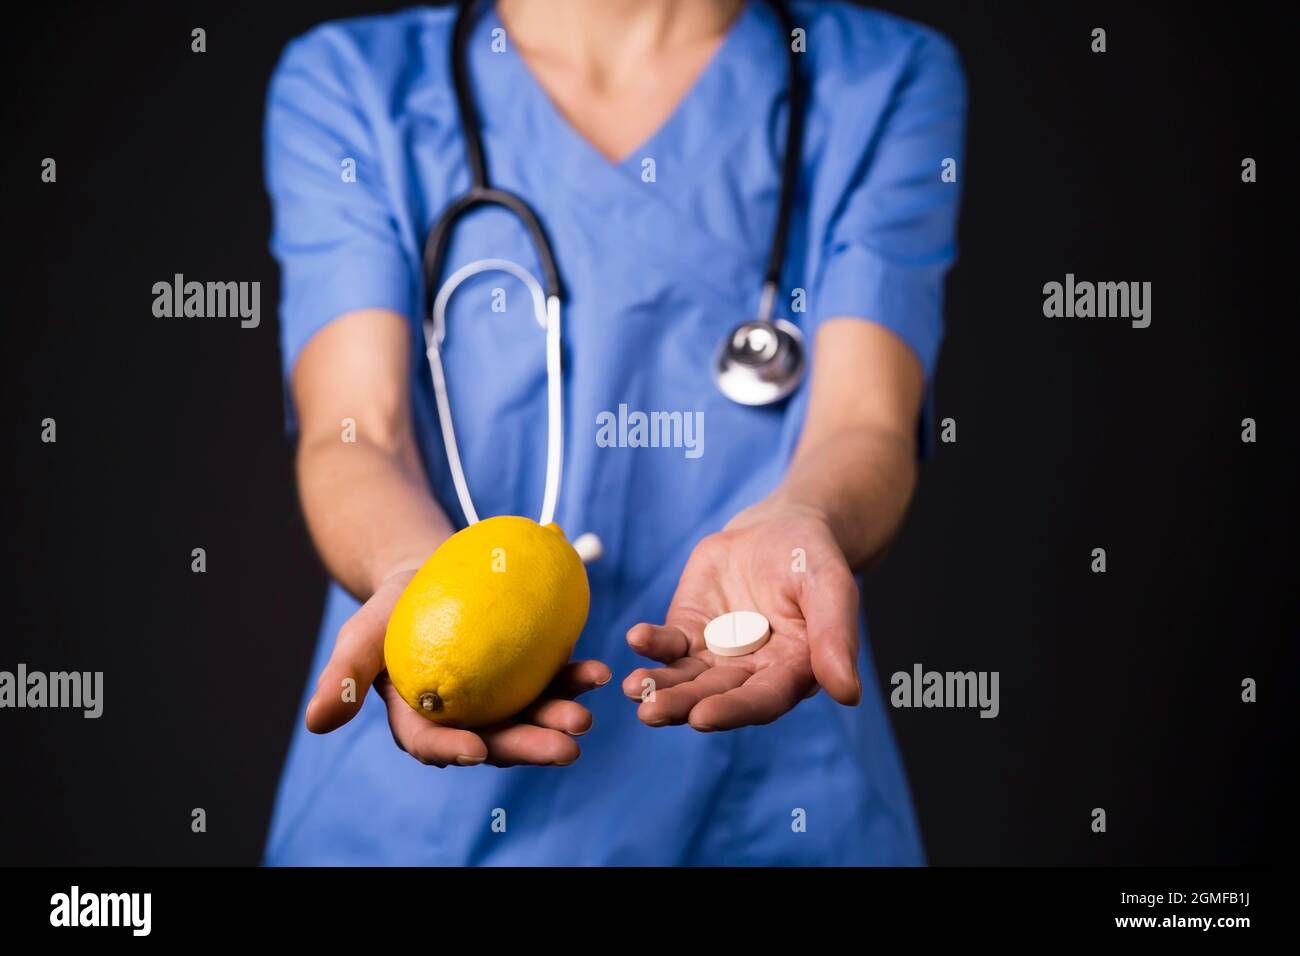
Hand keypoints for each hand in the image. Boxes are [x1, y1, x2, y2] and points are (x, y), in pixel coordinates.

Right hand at [306, 567, 609, 766]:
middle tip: (568, 746)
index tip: (479, 749)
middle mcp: (467, 718)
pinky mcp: (529, 673)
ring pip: (533, 715)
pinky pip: (554, 680)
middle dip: (532, 746)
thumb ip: (341, 676)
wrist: (428, 573)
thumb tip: (315, 723)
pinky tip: (598, 672)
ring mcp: (503, 697)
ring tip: (587, 714)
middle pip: (498, 739)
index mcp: (421, 720)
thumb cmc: (390, 608)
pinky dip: (575, 678)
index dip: (454, 750)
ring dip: (561, 716)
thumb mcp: (361, 634)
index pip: (434, 743)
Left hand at [621, 502, 861, 730]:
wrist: (780, 528)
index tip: (702, 717)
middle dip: (682, 705)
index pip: (761, 699)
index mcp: (791, 673)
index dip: (733, 709)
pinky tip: (636, 638)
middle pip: (715, 696)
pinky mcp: (690, 631)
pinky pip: (667, 644)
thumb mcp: (831, 589)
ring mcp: (716, 655)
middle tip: (650, 712)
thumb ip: (835, 638)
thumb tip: (848, 694)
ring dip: (659, 686)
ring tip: (631, 688)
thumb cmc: (814, 560)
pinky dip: (650, 644)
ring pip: (685, 679)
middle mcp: (751, 674)